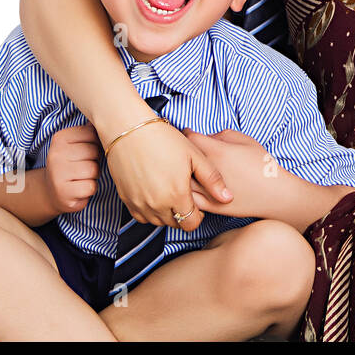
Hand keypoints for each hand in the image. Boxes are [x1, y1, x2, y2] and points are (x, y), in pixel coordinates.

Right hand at [44, 124, 101, 213]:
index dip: (95, 145)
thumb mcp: (76, 145)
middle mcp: (55, 154)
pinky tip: (79, 188)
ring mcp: (57, 174)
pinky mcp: (63, 192)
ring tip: (80, 177)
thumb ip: (89, 131)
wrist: (52, 191)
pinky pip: (91, 187)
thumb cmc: (72, 164)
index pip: (92, 134)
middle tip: (82, 166)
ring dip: (92, 176)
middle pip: (94, 152)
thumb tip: (107, 114)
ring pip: (94, 169)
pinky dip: (89, 189)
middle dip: (94, 161)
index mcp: (60, 138)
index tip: (84, 152)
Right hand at [106, 120, 232, 229]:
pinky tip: (156, 195)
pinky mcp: (126, 199)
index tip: (198, 203)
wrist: (130, 131)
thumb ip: (213, 180)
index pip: (190, 223)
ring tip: (171, 193)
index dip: (198, 216)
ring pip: (157, 222)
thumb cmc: (165, 140)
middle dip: (183, 214)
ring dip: (167, 214)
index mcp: (176, 196)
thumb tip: (228, 198)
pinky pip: (141, 216)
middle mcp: (156, 204)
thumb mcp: (195, 156)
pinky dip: (150, 212)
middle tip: (186, 195)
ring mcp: (139, 203)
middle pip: (175, 224)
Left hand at [183, 129, 294, 219]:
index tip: (188, 134)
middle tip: (183, 150)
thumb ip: (222, 134)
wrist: (274, 194)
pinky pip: (187, 199)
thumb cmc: (263, 165)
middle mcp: (206, 171)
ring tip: (182, 169)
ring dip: (179, 173)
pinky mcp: (209, 206)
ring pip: (180, 180)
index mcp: (216, 151)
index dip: (186, 133)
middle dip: (181, 152)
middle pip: (181, 158)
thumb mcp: (246, 140)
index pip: (189, 137)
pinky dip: (184, 192)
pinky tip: (188, 187)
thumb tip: (207, 138)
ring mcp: (206, 190)